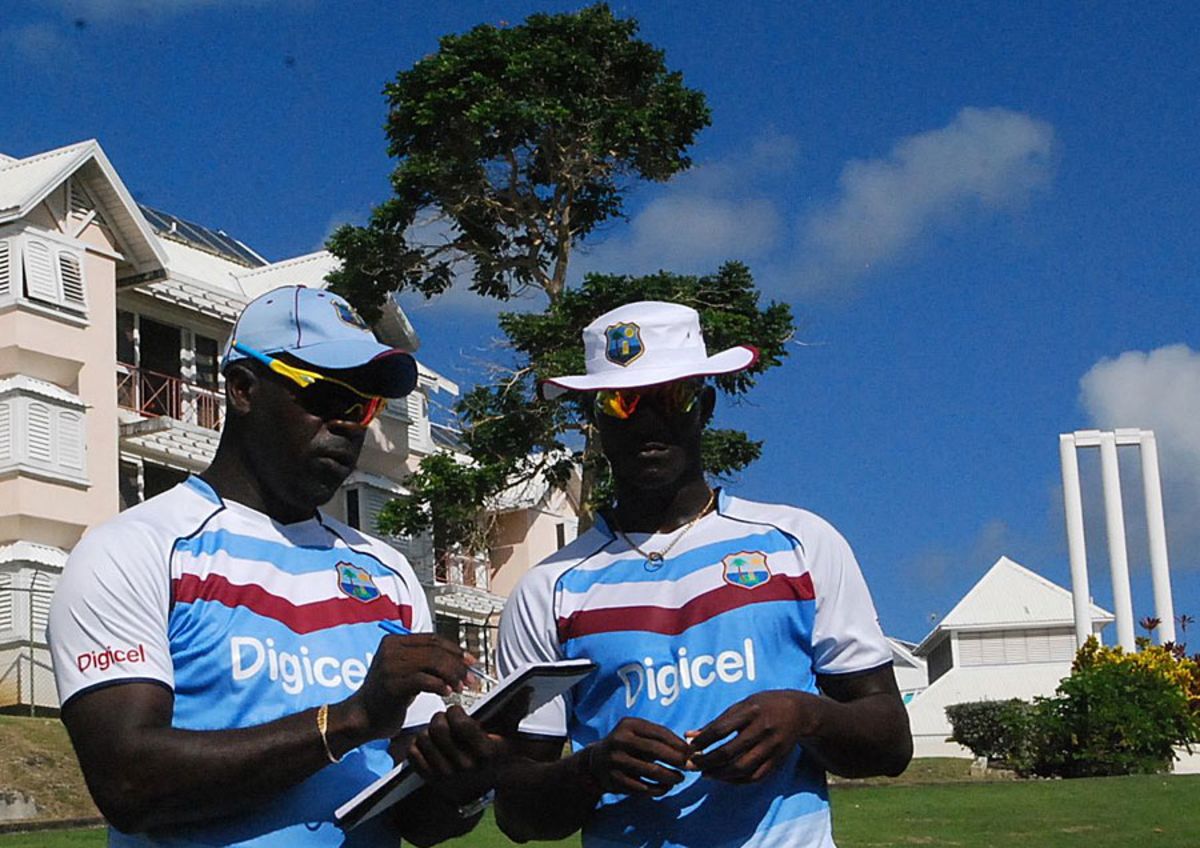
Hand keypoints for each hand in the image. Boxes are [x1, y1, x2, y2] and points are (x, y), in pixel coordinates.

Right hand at [345, 634, 472, 740]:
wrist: (362, 717)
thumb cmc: (386, 696)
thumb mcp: (404, 671)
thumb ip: (425, 661)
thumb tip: (460, 661)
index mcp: (394, 641)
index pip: (433, 639)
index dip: (455, 649)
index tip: (470, 661)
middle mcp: (391, 649)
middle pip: (436, 650)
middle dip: (458, 664)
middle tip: (470, 678)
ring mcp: (390, 666)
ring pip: (433, 663)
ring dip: (452, 675)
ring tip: (460, 688)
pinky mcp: (392, 684)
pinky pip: (425, 680)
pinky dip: (441, 686)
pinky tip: (446, 693)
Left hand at [408, 705, 516, 802]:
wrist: (480, 790)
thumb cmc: (492, 755)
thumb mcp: (506, 735)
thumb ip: (514, 711)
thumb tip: (528, 688)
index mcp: (485, 752)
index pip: (460, 723)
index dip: (455, 711)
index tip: (457, 712)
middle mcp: (465, 766)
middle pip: (438, 729)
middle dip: (439, 718)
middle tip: (444, 719)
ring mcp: (446, 775)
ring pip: (423, 739)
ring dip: (428, 732)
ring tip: (437, 734)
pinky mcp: (430, 780)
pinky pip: (413, 754)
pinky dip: (417, 745)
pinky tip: (429, 745)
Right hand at [580, 717, 689, 796]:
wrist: (597, 761)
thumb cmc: (628, 745)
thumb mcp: (639, 734)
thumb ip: (661, 739)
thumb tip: (691, 750)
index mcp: (629, 724)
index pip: (659, 732)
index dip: (678, 743)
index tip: (691, 752)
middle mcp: (620, 739)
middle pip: (655, 750)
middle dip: (676, 759)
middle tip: (688, 766)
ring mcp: (615, 760)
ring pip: (650, 771)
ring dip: (670, 777)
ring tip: (679, 778)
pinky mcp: (613, 779)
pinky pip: (641, 787)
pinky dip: (657, 789)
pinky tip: (666, 787)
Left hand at [687, 690, 822, 783]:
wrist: (799, 711)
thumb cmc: (764, 705)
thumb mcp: (741, 706)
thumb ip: (717, 722)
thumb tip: (689, 736)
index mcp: (751, 711)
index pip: (721, 729)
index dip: (703, 741)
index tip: (689, 749)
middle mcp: (762, 729)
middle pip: (730, 752)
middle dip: (707, 762)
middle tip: (693, 766)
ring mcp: (771, 747)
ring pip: (742, 768)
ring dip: (720, 774)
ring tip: (706, 773)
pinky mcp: (778, 760)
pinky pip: (755, 776)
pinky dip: (738, 781)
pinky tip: (725, 778)